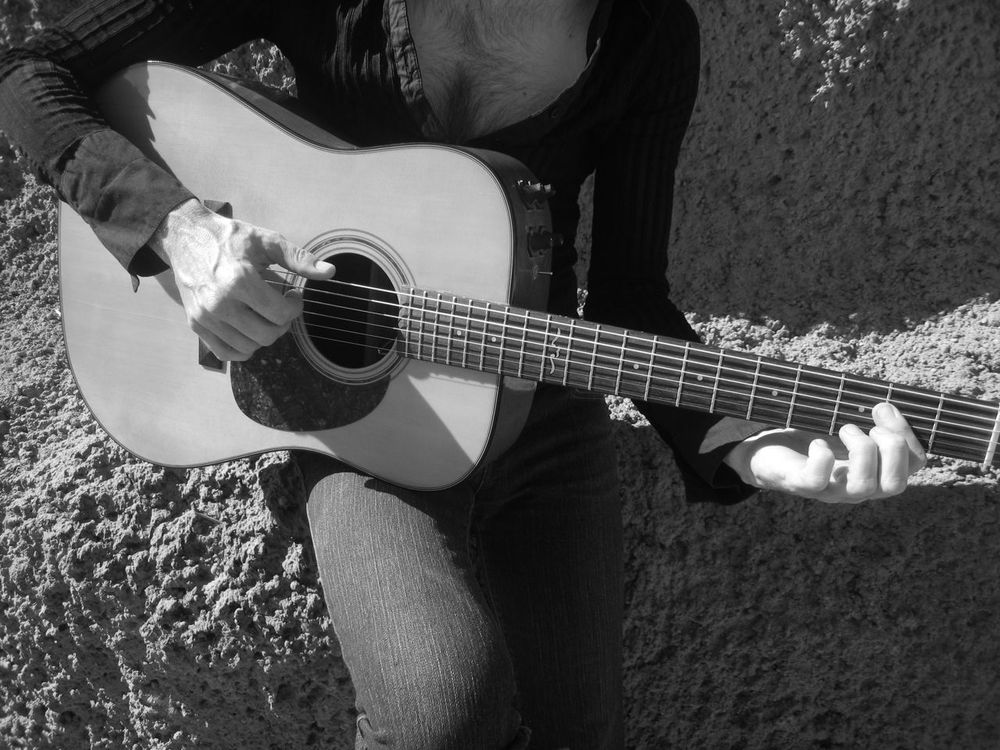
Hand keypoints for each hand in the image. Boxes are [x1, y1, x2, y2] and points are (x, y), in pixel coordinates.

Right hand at [150, 198, 334, 360]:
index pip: (280, 314)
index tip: (293, 295)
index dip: (295, 307)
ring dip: (264, 335)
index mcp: (240, 280)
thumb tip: (330, 272)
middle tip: (280, 307)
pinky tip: (249, 329)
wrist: (187, 237)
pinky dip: (243, 348)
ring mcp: (205, 317)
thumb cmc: (231, 238)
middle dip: (282, 323)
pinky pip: (226, 353)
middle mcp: (220, 303)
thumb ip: (299, 258)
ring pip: (249, 347)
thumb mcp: (267, 240)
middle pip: (267, 335)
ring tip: (264, 315)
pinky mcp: (195, 324)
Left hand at [722, 402, 926, 501]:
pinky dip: (822, 458)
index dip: (909, 435)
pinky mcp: (801, 485)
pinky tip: (816, 443)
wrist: (766, 452)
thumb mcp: (845, 422)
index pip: (915, 464)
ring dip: (860, 450)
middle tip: (869, 423)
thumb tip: (887, 402)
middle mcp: (858, 486)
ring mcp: (830, 490)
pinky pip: (818, 482)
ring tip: (844, 428)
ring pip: (864, 487)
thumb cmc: (812, 434)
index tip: (884, 406)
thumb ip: (869, 416)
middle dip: (892, 447)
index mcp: (876, 469)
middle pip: (896, 484)